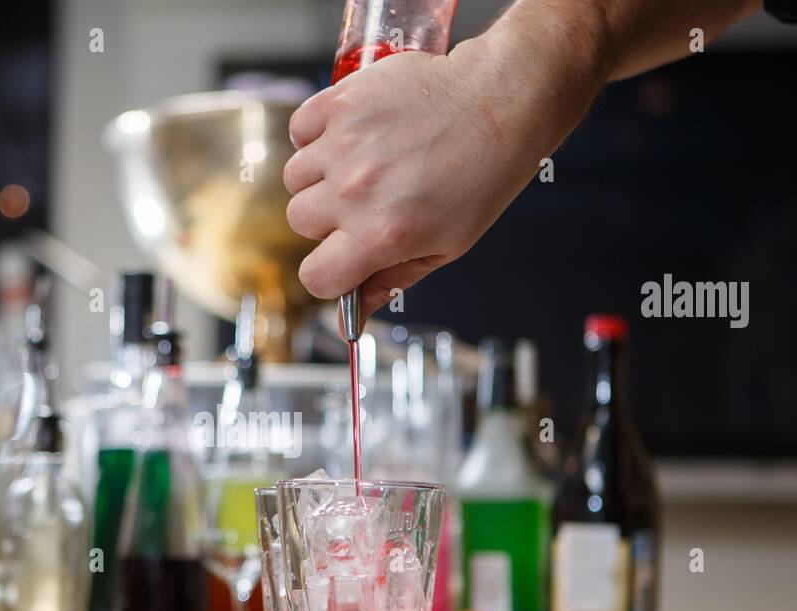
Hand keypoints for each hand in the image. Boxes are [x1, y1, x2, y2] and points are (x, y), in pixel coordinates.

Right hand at [284, 7, 608, 329]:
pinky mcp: (342, 101)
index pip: (315, 276)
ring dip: (320, 176)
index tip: (344, 259)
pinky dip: (316, 135)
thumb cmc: (481, 176)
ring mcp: (344, 143)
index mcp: (381, 234)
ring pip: (295, 177)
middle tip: (368, 201)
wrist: (500, 102)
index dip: (329, 274)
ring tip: (363, 164)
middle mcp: (356, 191)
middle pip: (300, 222)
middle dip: (328, 219)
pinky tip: (352, 136)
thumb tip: (349, 323)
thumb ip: (388, 284)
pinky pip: (300, 131)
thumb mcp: (443, 248)